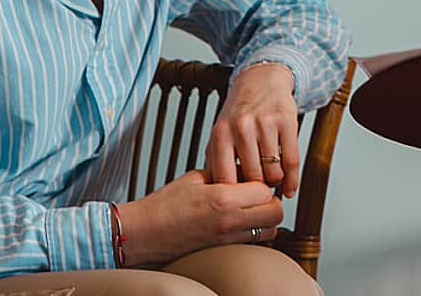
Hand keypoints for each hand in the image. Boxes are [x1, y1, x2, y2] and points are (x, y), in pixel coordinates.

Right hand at [117, 171, 282, 265]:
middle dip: (272, 202)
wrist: (145, 233)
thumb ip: (225, 172)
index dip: (263, 183)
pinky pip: (253, 242)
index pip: (265, 190)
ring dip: (266, 220)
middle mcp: (229, 220)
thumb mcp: (196, 177)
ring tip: (251, 210)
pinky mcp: (223, 251)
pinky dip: (254, 233)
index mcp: (223, 197)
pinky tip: (241, 223)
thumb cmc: (166, 204)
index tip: (256, 180)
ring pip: (269, 232)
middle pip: (275, 213)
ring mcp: (228, 239)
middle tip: (260, 196)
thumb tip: (247, 169)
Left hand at [205, 62, 299, 196]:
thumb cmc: (239, 113)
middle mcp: (241, 127)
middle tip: (259, 195)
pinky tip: (289, 188)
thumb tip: (218, 197)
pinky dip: (292, 180)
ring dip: (275, 184)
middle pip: (252, 177)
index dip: (234, 197)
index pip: (225, 178)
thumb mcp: (220, 133)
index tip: (240, 204)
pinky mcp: (287, 120)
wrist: (261, 80)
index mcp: (221, 134)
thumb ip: (216, 162)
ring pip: (273, 172)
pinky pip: (292, 161)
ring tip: (272, 184)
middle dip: (257, 190)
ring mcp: (265, 123)